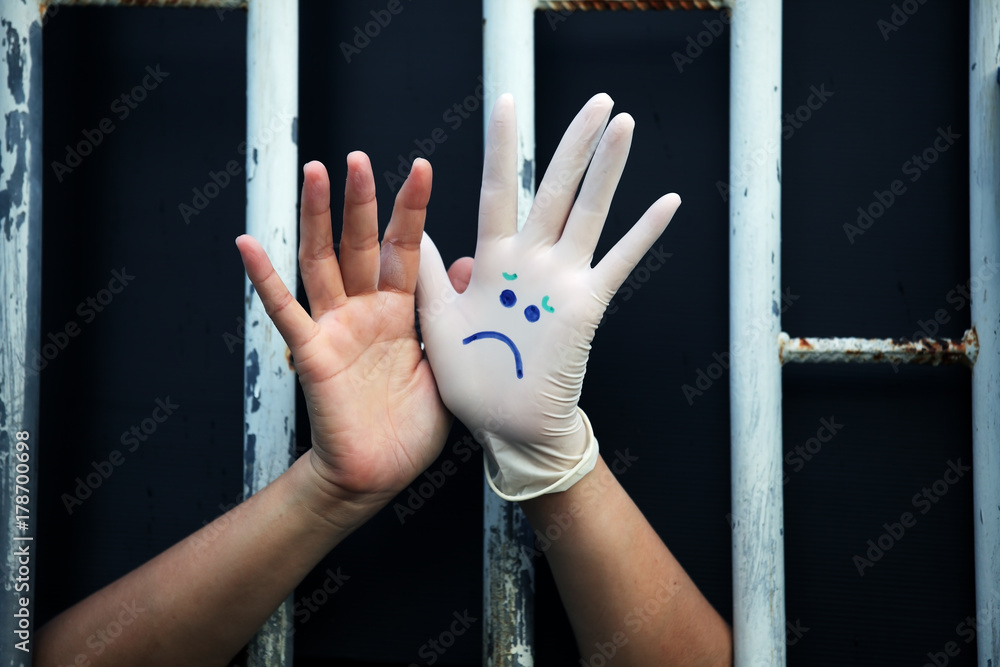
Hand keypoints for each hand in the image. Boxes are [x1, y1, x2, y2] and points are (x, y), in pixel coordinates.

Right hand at [236, 155, 450, 514]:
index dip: (411, 209)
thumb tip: (470, 265)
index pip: (405, 249)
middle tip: (358, 156)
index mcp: (401, 312)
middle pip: (359, 244)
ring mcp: (336, 328)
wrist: (380, 473)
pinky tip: (249, 244)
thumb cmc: (411, 426)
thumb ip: (453, 314)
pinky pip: (285, 312)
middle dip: (360, 201)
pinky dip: (265, 279)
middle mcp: (365, 311)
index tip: (421, 167)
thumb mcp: (447, 363)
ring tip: (314, 173)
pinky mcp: (312, 353)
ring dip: (317, 219)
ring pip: (322, 262)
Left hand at [416, 93, 680, 500]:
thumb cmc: (472, 380)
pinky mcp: (585, 306)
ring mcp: (561, 281)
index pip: (498, 190)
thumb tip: (412, 231)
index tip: (506, 102)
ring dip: (607, 170)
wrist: (507, 427)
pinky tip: (665, 201)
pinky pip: (618, 263)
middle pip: (552, 188)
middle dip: (572, 143)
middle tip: (596, 99)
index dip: (501, 146)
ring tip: (623, 125)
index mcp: (492, 262)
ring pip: (587, 213)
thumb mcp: (439, 321)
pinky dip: (642, 234)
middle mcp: (530, 262)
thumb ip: (429, 274)